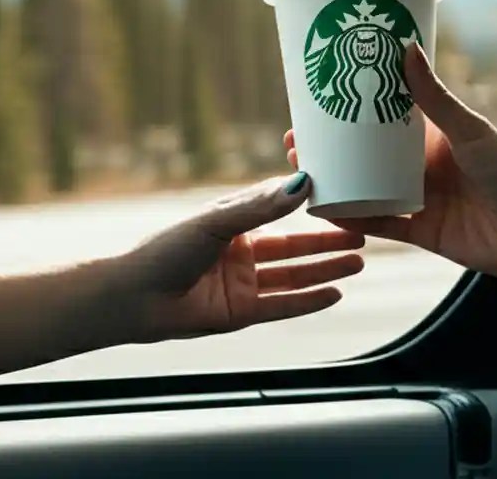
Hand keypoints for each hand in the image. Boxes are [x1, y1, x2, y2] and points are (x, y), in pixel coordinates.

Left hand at [0, 173, 364, 380]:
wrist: (132, 297)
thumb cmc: (164, 249)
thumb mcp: (216, 221)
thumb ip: (260, 206)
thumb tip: (301, 184)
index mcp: (233, 222)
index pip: (280, 209)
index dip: (311, 205)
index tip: (342, 194)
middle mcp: (241, 251)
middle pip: (295, 244)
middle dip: (328, 240)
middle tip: (363, 232)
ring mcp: (242, 283)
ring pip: (294, 275)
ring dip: (326, 268)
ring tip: (359, 261)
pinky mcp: (240, 313)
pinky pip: (283, 306)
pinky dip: (309, 301)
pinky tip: (335, 294)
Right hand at [285, 43, 496, 289]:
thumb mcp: (470, 131)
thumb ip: (435, 98)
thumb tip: (407, 48)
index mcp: (435, 137)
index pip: (386, 118)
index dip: (354, 108)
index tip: (321, 97)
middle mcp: (422, 167)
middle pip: (366, 155)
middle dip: (332, 148)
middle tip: (297, 137)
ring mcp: (418, 200)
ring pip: (364, 188)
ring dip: (333, 181)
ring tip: (300, 170)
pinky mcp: (419, 232)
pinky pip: (377, 223)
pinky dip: (350, 218)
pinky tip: (321, 209)